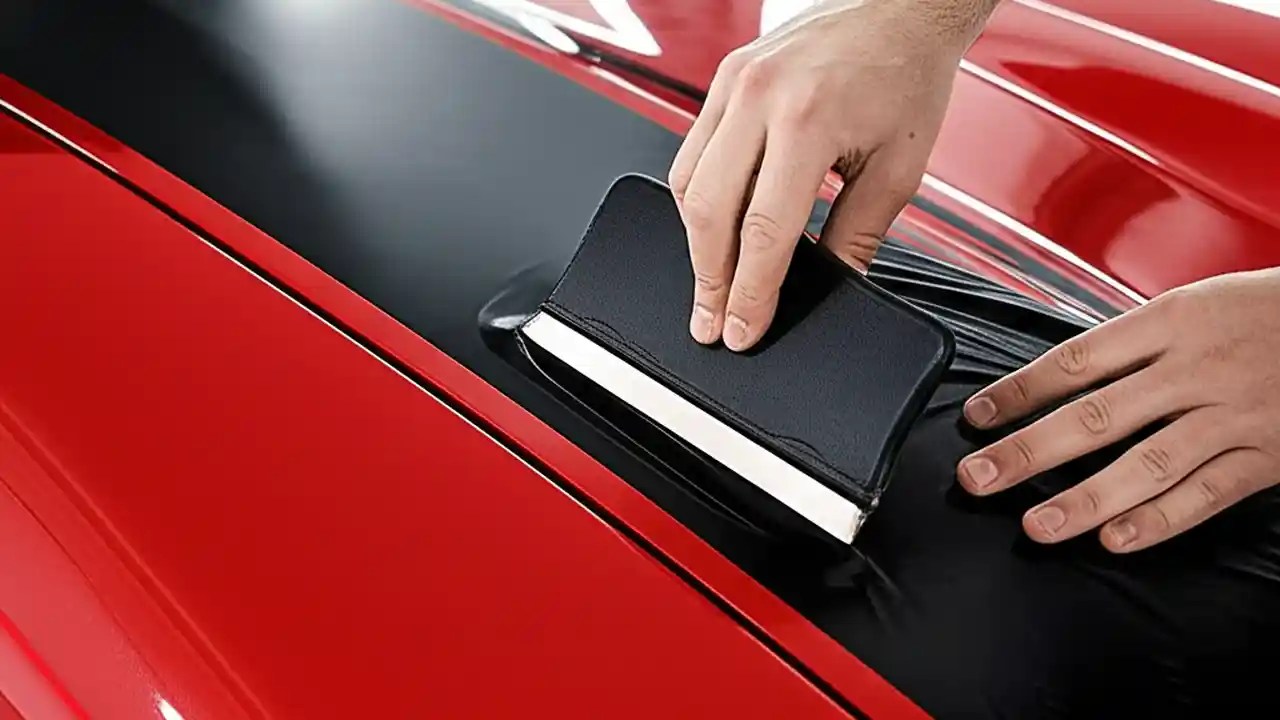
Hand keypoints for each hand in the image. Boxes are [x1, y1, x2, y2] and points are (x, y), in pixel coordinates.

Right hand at [669, 0, 996, 350]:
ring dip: (696, 242)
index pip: (762, 231)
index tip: (741, 331)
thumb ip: (859, 236)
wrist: (901, 6)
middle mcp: (760, 97)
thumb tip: (830, 289)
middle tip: (710, 323)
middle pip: (709, 213)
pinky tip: (712, 226)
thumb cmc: (906, 73)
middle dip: (709, 279)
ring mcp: (734, 82)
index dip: (749, 292)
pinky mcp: (725, 77)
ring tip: (710, 283)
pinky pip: (691, 149)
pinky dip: (697, 196)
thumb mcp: (899, 168)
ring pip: (687, 183)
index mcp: (808, 120)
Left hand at [957, 269, 1279, 551]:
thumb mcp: (1196, 303)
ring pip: (1146, 464)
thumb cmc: (1267, 311)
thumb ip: (1133, 342)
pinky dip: (1159, 520)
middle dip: (1028, 450)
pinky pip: (1205, 494)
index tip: (975, 417)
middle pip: (1096, 415)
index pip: (1074, 361)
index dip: (1019, 391)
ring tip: (1036, 524)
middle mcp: (1193, 370)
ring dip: (1085, 498)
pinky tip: (1115, 540)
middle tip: (978, 477)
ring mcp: (1231, 416)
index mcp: (1169, 322)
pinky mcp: (1266, 457)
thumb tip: (1061, 377)